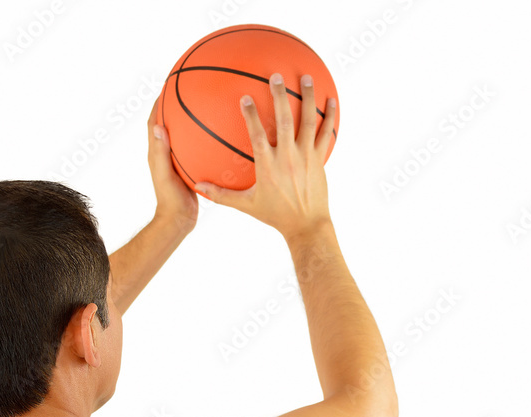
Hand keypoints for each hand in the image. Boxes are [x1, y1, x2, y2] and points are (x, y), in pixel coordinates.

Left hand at [147, 96, 197, 232]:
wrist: (179, 219)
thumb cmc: (171, 200)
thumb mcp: (166, 174)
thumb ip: (162, 152)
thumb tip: (158, 127)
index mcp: (156, 153)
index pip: (153, 123)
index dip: (157, 104)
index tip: (166, 87)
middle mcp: (166, 154)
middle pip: (168, 124)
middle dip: (174, 106)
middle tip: (186, 89)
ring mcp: (178, 161)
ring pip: (184, 135)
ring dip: (191, 121)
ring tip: (205, 105)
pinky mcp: (190, 169)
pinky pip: (197, 149)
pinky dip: (205, 139)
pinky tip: (221, 135)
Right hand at [194, 73, 336, 239]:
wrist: (306, 226)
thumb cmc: (275, 215)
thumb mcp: (247, 205)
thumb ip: (222, 195)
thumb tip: (198, 187)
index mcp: (268, 167)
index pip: (258, 136)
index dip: (252, 116)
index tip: (245, 97)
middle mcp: (288, 158)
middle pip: (285, 121)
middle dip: (280, 96)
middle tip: (276, 76)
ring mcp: (306, 157)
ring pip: (309, 122)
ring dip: (308, 98)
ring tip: (307, 77)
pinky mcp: (320, 159)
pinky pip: (326, 133)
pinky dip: (330, 115)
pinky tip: (331, 99)